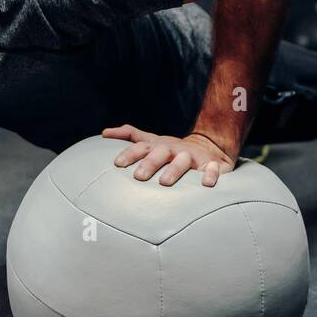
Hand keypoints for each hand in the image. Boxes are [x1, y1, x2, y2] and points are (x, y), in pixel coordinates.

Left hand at [102, 125, 235, 186]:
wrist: (209, 147)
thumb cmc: (171, 149)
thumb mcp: (151, 140)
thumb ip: (130, 135)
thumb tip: (104, 132)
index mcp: (158, 146)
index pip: (141, 147)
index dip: (129, 154)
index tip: (117, 164)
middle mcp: (174, 150)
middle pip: (160, 153)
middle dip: (149, 163)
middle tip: (138, 176)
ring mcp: (193, 157)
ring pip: (183, 161)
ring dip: (174, 170)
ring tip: (164, 182)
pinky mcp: (212, 165)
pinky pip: (213, 169)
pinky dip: (210, 174)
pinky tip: (207, 184)